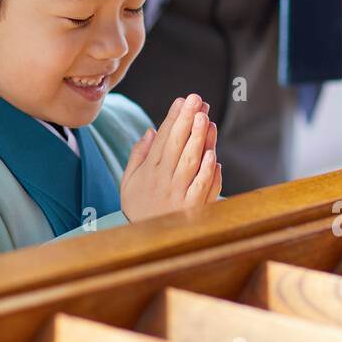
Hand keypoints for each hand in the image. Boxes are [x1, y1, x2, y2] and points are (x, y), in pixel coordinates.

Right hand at [119, 94, 221, 221]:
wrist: (145, 241)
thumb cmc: (139, 207)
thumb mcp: (129, 181)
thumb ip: (139, 155)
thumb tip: (151, 130)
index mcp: (149, 171)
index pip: (163, 138)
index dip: (173, 118)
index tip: (182, 100)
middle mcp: (163, 180)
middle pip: (178, 145)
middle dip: (188, 119)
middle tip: (197, 99)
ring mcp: (178, 194)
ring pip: (191, 161)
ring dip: (199, 139)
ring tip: (205, 118)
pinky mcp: (193, 208)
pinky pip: (202, 186)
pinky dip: (208, 171)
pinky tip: (212, 154)